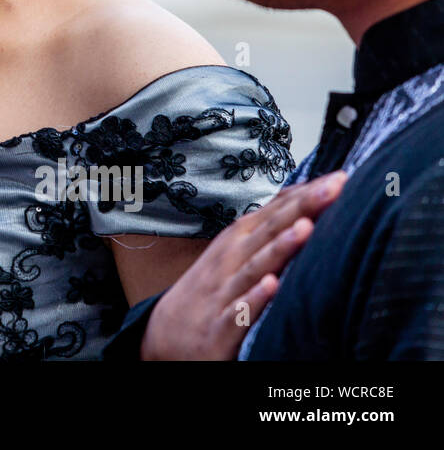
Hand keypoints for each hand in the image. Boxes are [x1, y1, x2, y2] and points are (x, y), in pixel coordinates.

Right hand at [141, 170, 347, 358]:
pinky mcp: (221, 327)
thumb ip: (267, 227)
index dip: (308, 194)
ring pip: (255, 265)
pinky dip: (254, 298)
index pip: (277, 210)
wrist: (168, 333)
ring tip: (306, 228)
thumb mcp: (233, 251)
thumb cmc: (211, 287)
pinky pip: (239, 311)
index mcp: (239, 239)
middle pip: (270, 229)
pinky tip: (272, 286)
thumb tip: (305, 197)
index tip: (342, 177)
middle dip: (302, 208)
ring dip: (279, 247)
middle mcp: (232, 259)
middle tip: (336, 187)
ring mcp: (226, 291)